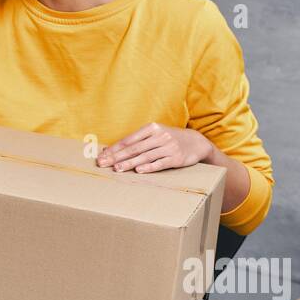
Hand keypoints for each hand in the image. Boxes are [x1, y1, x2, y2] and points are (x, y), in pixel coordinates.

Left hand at [96, 122, 213, 172]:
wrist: (197, 142)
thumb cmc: (170, 139)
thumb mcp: (156, 134)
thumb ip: (138, 140)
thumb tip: (113, 149)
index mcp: (152, 128)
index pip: (129, 139)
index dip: (114, 148)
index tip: (102, 156)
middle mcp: (160, 136)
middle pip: (134, 148)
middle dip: (117, 156)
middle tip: (103, 163)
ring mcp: (168, 147)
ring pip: (145, 156)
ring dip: (129, 163)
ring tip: (117, 169)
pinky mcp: (176, 158)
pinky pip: (160, 163)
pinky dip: (149, 167)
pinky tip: (138, 171)